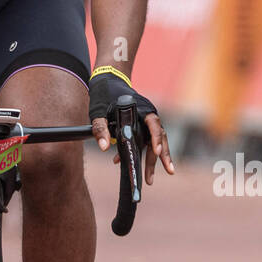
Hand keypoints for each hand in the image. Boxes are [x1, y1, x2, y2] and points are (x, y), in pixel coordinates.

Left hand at [88, 68, 173, 184]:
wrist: (108, 81)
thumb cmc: (104, 94)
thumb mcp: (98, 111)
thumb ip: (100, 128)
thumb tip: (103, 148)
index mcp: (142, 108)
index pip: (154, 124)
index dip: (156, 138)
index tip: (157, 152)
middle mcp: (148, 116)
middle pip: (159, 138)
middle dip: (161, 157)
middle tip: (163, 174)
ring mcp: (145, 122)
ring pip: (153, 142)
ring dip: (152, 161)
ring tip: (150, 179)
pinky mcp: (140, 127)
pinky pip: (143, 142)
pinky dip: (137, 153)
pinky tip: (125, 163)